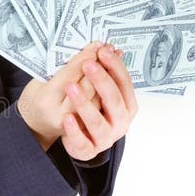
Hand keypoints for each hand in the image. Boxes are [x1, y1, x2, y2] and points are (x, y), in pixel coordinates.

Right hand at [18, 42, 104, 149]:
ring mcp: (76, 125)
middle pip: (87, 88)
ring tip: (114, 56)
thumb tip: (86, 52)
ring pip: (99, 99)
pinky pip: (104, 108)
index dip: (85, 58)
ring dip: (109, 75)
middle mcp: (61, 114)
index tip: (95, 45)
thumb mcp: (38, 81)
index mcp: (46, 99)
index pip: (70, 75)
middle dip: (99, 66)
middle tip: (106, 49)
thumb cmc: (36, 98)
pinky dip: (113, 88)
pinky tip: (116, 73)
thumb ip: (59, 70)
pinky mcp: (89, 131)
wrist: (37, 126)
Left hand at [61, 44, 138, 160]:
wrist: (73, 135)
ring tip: (71, 87)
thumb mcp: (96, 90)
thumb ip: (101, 73)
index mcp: (127, 105)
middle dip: (101, 80)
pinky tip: (67, 118)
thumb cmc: (87, 108)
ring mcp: (105, 138)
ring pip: (97, 122)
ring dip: (84, 103)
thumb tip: (102, 46)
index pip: (124, 83)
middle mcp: (120, 122)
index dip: (114, 66)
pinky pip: (81, 141)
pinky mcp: (87, 150)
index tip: (103, 50)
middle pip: (114, 100)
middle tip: (88, 63)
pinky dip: (74, 130)